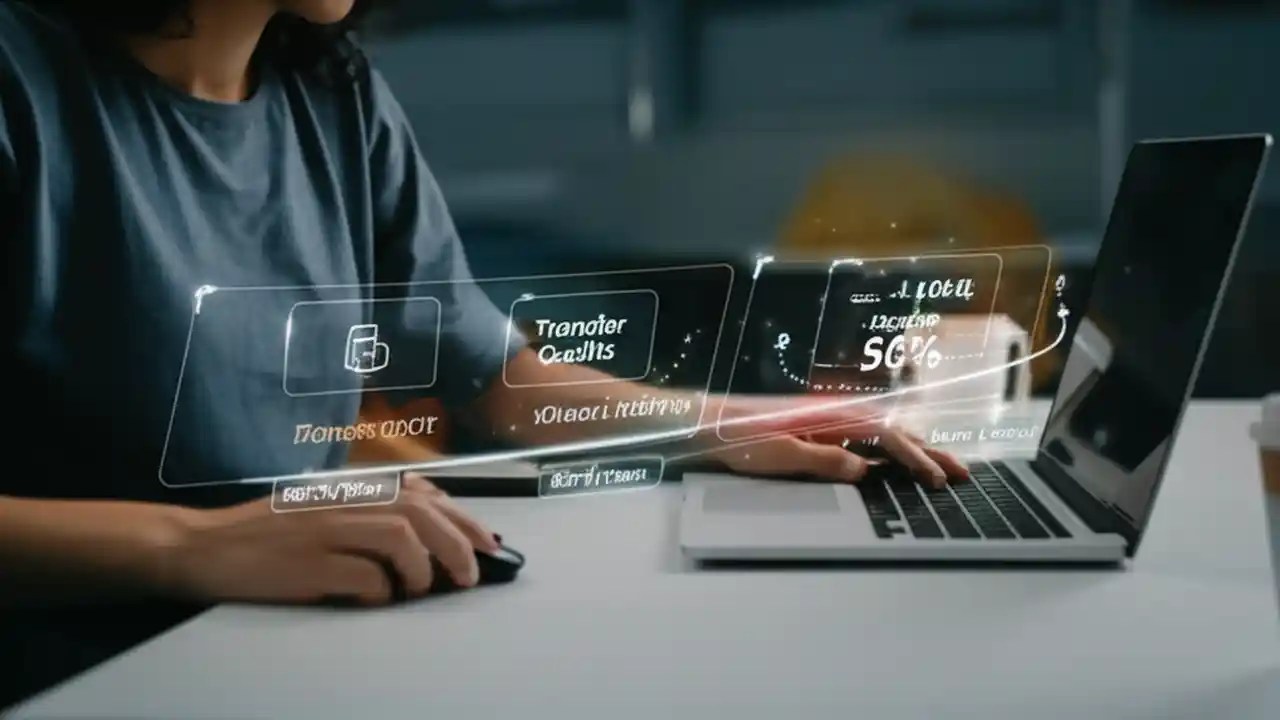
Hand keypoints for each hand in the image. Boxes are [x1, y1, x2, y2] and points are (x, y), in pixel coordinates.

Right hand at [169, 475, 499, 605]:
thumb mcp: (321, 508)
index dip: (461, 517)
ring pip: (400, 536)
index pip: (422, 494)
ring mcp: (324, 531)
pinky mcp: (308, 565)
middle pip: (420, 512)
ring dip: (424, 566)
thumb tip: (425, 518)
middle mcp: (342, 503)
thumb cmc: (264, 533)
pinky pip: (363, 577)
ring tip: (426, 589)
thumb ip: (368, 508)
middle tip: (472, 574)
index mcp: (348, 490)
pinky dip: (381, 591)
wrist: (202, 546)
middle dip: (458, 542)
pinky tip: (377, 599)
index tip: (486, 542)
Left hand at [703, 395, 968, 487]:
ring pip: (885, 433)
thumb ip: (823, 461)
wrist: (710, 423)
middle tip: (962, 473)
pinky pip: (867, 438)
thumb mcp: (780, 456)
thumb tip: (865, 470)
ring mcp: (831, 419)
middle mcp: (837, 413)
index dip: (915, 459)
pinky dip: (892, 449)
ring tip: (942, 466)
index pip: (886, 437)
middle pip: (894, 431)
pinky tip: (899, 461)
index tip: (936, 480)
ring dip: (915, 449)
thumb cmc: (741, 439)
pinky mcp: (821, 428)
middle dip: (929, 452)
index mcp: (832, 416)